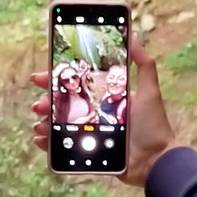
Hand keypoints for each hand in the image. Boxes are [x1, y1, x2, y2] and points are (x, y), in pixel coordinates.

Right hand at [33, 36, 180, 188]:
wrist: (156, 162)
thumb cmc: (154, 126)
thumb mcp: (149, 92)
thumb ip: (144, 65)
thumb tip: (134, 35)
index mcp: (106, 97)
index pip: (77, 84)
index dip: (57, 79)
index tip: (42, 77)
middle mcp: (96, 113)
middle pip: (64, 104)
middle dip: (47, 102)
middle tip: (40, 104)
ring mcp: (91, 133)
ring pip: (60, 125)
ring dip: (45, 122)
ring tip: (40, 124)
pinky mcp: (89, 153)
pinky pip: (64, 147)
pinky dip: (49, 144)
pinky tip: (41, 140)